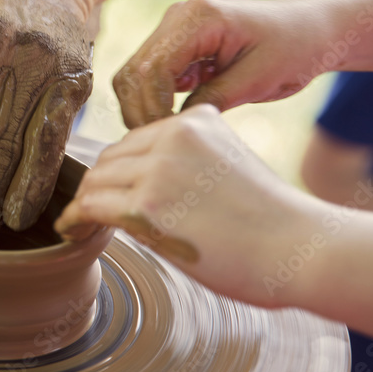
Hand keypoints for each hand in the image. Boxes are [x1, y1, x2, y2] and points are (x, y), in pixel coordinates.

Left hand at [54, 105, 323, 307]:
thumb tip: (150, 181)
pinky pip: (92, 206)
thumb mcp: (232, 164)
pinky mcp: (147, 206)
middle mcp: (174, 135)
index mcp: (195, 122)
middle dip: (98, 185)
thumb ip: (192, 160)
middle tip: (86, 211)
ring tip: (77, 223)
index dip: (118, 169)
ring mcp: (159, 168)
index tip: (108, 190)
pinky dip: (76, 219)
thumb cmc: (274, 221)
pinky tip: (71, 230)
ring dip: (84, 204)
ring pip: (97, 181)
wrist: (301, 249)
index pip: (136, 140)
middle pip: (111, 158)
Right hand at [112, 0, 329, 127]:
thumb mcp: (258, 80)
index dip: (154, 107)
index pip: (154, 68)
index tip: (167, 138)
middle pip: (134, 71)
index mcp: (198, 17)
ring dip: (144, 106)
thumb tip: (173, 126)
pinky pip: (149, 76)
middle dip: (141, 110)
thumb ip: (214, 99)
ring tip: (166, 134)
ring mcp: (173, 28)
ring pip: (134, 75)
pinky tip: (176, 117)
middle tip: (159, 144)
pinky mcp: (175, 44)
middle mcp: (177, 17)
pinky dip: (155, 100)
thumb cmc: (294, 50)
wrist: (312, 32)